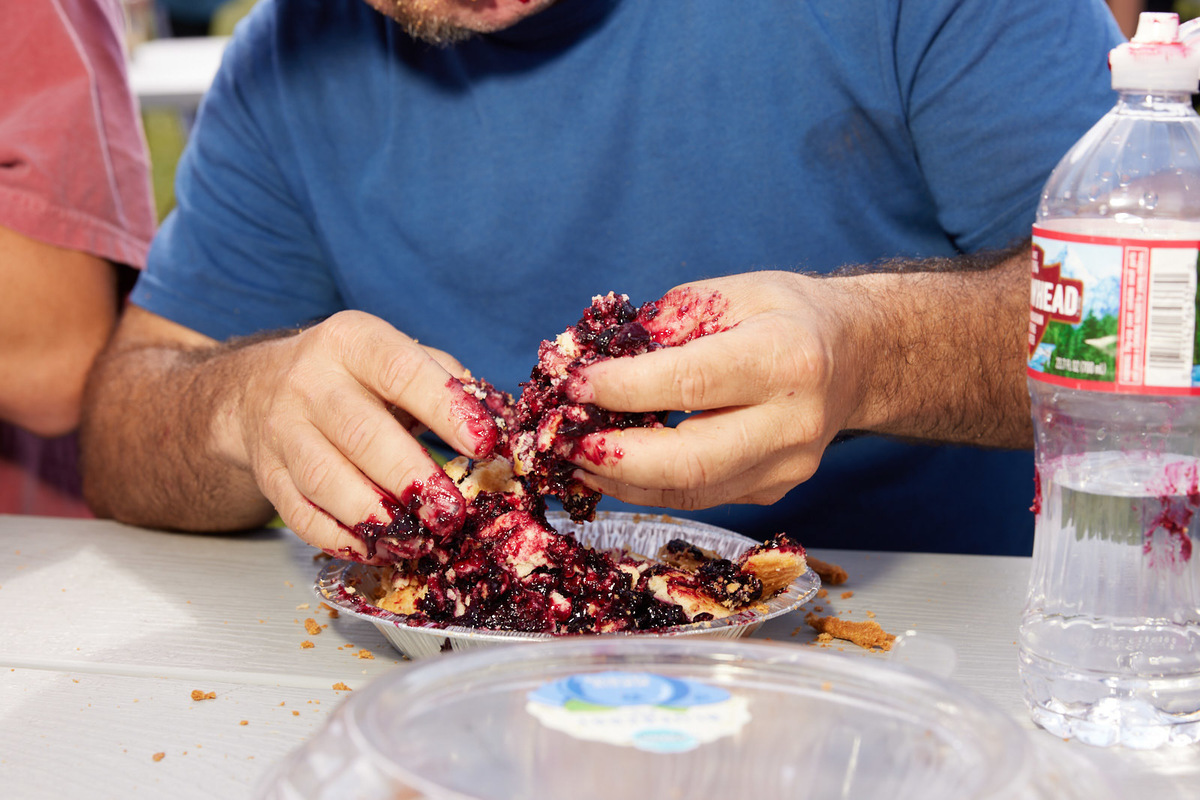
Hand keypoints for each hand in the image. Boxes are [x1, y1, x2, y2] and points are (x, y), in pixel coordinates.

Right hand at [222, 310, 498, 561]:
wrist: (259, 387)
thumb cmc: (353, 377)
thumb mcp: (394, 357)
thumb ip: (447, 382)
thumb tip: (501, 424)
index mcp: (353, 342)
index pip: (401, 371)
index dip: (445, 409)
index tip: (484, 444)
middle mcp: (310, 382)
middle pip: (362, 434)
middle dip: (411, 478)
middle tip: (451, 512)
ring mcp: (282, 430)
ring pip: (326, 480)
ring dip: (376, 517)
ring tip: (417, 538)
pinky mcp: (268, 475)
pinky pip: (301, 515)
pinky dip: (341, 539)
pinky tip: (377, 548)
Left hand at [562, 272, 867, 510]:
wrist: (859, 357)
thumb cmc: (788, 315)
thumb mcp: (732, 292)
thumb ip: (667, 323)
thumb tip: (598, 362)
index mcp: (786, 358)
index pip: (689, 384)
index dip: (623, 390)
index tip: (575, 386)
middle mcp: (793, 421)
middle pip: (689, 462)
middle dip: (614, 458)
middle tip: (565, 443)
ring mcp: (788, 466)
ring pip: (689, 492)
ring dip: (621, 481)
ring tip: (575, 459)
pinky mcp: (774, 490)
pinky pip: (700, 496)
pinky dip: (649, 485)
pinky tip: (614, 466)